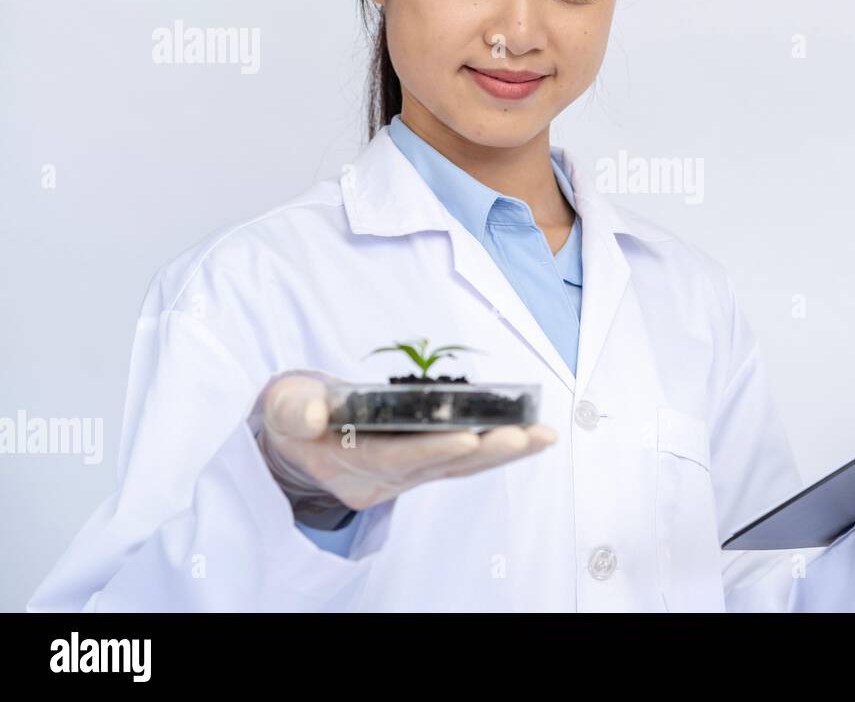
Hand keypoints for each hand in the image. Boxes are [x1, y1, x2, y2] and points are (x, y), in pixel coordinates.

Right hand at [253, 370, 557, 522]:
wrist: (297, 435)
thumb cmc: (295, 411)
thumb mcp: (284, 403)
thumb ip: (294, 408)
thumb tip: (312, 415)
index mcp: (344, 462)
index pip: (393, 458)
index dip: (431, 449)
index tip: (468, 438)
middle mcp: (378, 479)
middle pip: (436, 466)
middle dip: (484, 451)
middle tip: (524, 435)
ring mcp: (402, 478)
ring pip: (457, 467)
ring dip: (502, 452)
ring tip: (541, 435)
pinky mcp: (419, 469)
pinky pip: (461, 462)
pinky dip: (495, 450)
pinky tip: (529, 436)